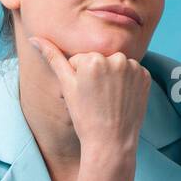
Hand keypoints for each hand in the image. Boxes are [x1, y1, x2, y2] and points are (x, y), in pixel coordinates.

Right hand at [29, 35, 150, 156]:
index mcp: (93, 59)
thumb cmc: (85, 116)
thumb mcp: (66, 86)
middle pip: (99, 59)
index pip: (81, 59)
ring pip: (116, 65)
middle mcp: (116, 58)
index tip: (84, 95)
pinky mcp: (146, 76)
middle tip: (96, 98)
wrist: (111, 141)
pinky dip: (128, 82)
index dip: (79, 77)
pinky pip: (132, 72)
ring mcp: (134, 68)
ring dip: (112, 77)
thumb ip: (52, 58)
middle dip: (96, 75)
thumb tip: (34, 38)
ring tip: (109, 99)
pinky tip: (122, 98)